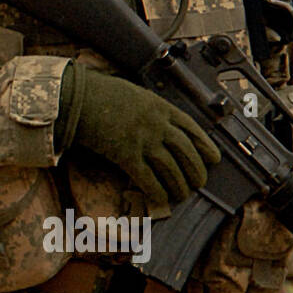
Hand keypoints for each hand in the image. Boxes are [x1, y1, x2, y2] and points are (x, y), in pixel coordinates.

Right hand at [59, 63, 220, 213]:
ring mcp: (142, 140)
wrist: (80, 97)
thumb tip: (162, 128)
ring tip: (182, 194)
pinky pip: (147, 178)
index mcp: (161, 107)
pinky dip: (157, 191)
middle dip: (196, 170)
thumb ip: (152, 111)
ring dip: (179, 185)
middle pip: (186, 152)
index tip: (213, 159)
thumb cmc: (103, 94)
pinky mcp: (125, 155)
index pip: (193, 130)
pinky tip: (161, 199)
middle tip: (199, 183)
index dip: (206, 146)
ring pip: (171, 168)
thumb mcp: (137, 95)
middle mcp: (157, 124)